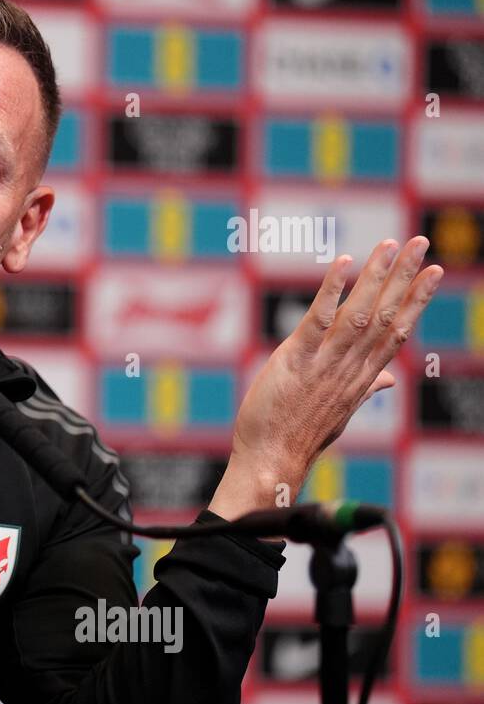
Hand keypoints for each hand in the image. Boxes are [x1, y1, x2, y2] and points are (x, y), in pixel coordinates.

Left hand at [228, 236, 442, 495]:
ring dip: (376, 276)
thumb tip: (388, 380)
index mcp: (361, 376)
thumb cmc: (299, 436)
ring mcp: (325, 363)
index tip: (432, 272)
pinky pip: (317, 321)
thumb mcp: (340, 410)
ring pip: (359, 313)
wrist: (271, 461)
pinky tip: (345, 264)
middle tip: (420, 242)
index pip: (397, 331)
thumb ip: (365, 388)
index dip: (416, 300)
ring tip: (390, 244)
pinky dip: (331, 291)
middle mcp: (350, 367)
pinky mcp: (295, 361)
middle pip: (385, 315)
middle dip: (404, 277)